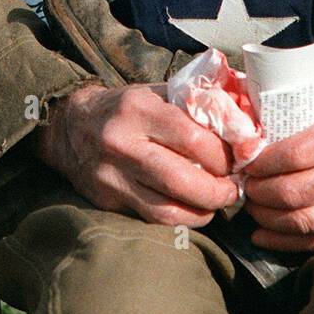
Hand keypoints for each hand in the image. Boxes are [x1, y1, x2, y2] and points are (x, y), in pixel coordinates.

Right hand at [38, 82, 238, 226]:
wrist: (71, 127)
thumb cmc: (126, 108)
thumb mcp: (155, 94)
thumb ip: (193, 105)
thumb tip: (242, 123)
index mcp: (139, 109)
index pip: (192, 137)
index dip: (223, 154)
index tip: (239, 159)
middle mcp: (122, 143)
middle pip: (181, 178)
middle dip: (218, 190)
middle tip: (235, 189)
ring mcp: (112, 176)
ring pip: (167, 209)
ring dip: (203, 211)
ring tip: (218, 203)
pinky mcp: (108, 201)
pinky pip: (152, 219)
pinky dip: (181, 220)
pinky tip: (195, 211)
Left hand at [244, 68, 313, 251]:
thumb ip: (313, 94)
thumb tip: (264, 97)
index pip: (295, 155)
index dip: (261, 161)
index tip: (244, 157)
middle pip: (294, 192)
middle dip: (258, 191)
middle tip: (241, 181)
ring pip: (305, 221)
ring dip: (268, 216)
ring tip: (250, 203)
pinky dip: (288, 242)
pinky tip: (264, 235)